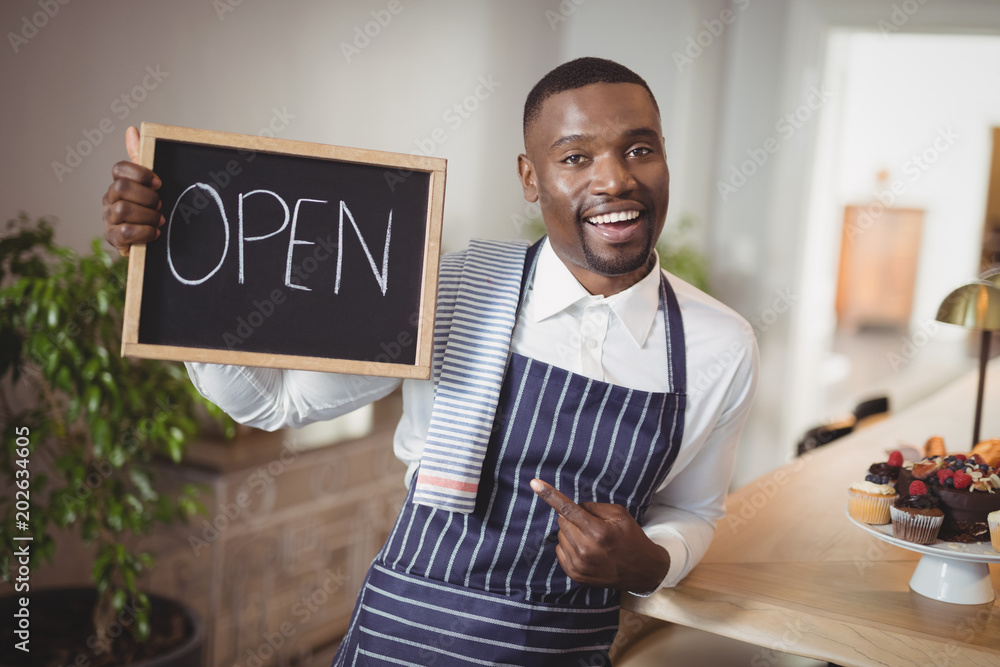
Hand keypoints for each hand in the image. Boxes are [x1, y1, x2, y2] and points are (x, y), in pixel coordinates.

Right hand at [102, 126, 163, 256]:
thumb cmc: (151, 210)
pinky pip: (126, 232)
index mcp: (119, 183)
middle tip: (160, 204)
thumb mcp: (152, 185)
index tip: (159, 183)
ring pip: (123, 210)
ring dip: (148, 215)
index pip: (119, 169)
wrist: (153, 242)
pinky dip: (144, 232)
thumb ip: (142, 159)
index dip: (140, 173)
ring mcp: (109, 218)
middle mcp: (109, 199)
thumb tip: (132, 130)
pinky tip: (155, 233)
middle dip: (146, 196)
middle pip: (121, 188)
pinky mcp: (113, 238)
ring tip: (160, 220)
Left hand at [530, 478, 669, 592]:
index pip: (568, 509)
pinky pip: (560, 550)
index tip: (534, 483)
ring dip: (572, 533)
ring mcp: (579, 565)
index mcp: (598, 532)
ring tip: (592, 540)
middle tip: (591, 524)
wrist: (641, 570)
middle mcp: (586, 550)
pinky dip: (570, 546)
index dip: (550, 495)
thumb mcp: (619, 514)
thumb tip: (572, 507)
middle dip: (573, 518)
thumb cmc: (630, 537)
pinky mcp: (575, 574)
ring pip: (561, 536)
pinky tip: (586, 550)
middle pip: (562, 521)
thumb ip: (593, 507)